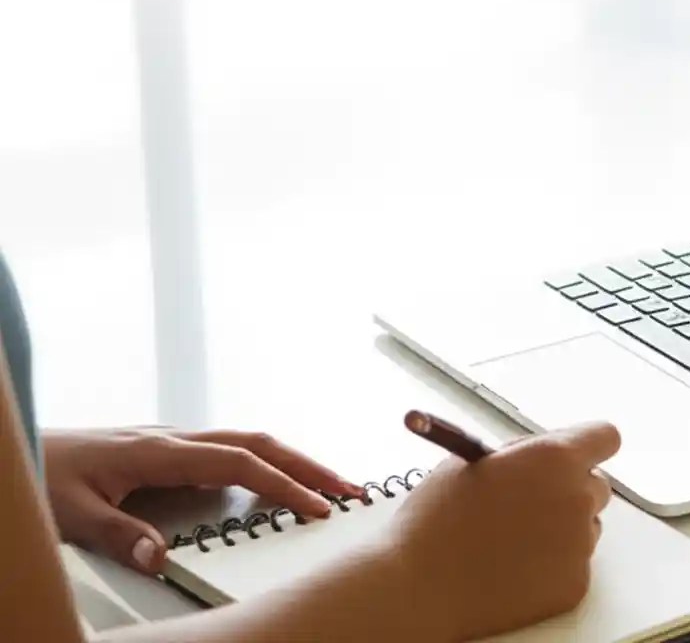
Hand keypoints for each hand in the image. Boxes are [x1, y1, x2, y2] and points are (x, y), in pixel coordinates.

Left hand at [43, 428, 363, 573]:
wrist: (25, 444)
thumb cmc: (48, 472)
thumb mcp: (73, 512)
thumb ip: (120, 532)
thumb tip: (162, 557)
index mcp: (162, 451)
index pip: (241, 463)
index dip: (283, 484)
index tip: (317, 507)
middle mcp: (177, 439)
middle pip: (260, 442)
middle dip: (309, 464)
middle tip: (350, 488)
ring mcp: (176, 441)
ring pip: (250, 442)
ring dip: (293, 460)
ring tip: (327, 484)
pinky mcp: (171, 449)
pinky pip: (232, 450)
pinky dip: (267, 463)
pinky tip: (275, 482)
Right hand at [383, 422, 620, 641]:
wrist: (420, 585)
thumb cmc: (436, 517)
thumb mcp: (473, 461)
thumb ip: (520, 454)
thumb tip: (542, 455)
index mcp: (554, 457)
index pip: (605, 437)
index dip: (589, 445)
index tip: (575, 456)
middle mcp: (578, 497)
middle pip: (598, 485)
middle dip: (571, 489)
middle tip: (530, 503)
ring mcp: (580, 545)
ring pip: (586, 527)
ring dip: (562, 528)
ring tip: (511, 541)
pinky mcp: (575, 584)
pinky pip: (573, 565)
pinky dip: (552, 566)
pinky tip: (512, 568)